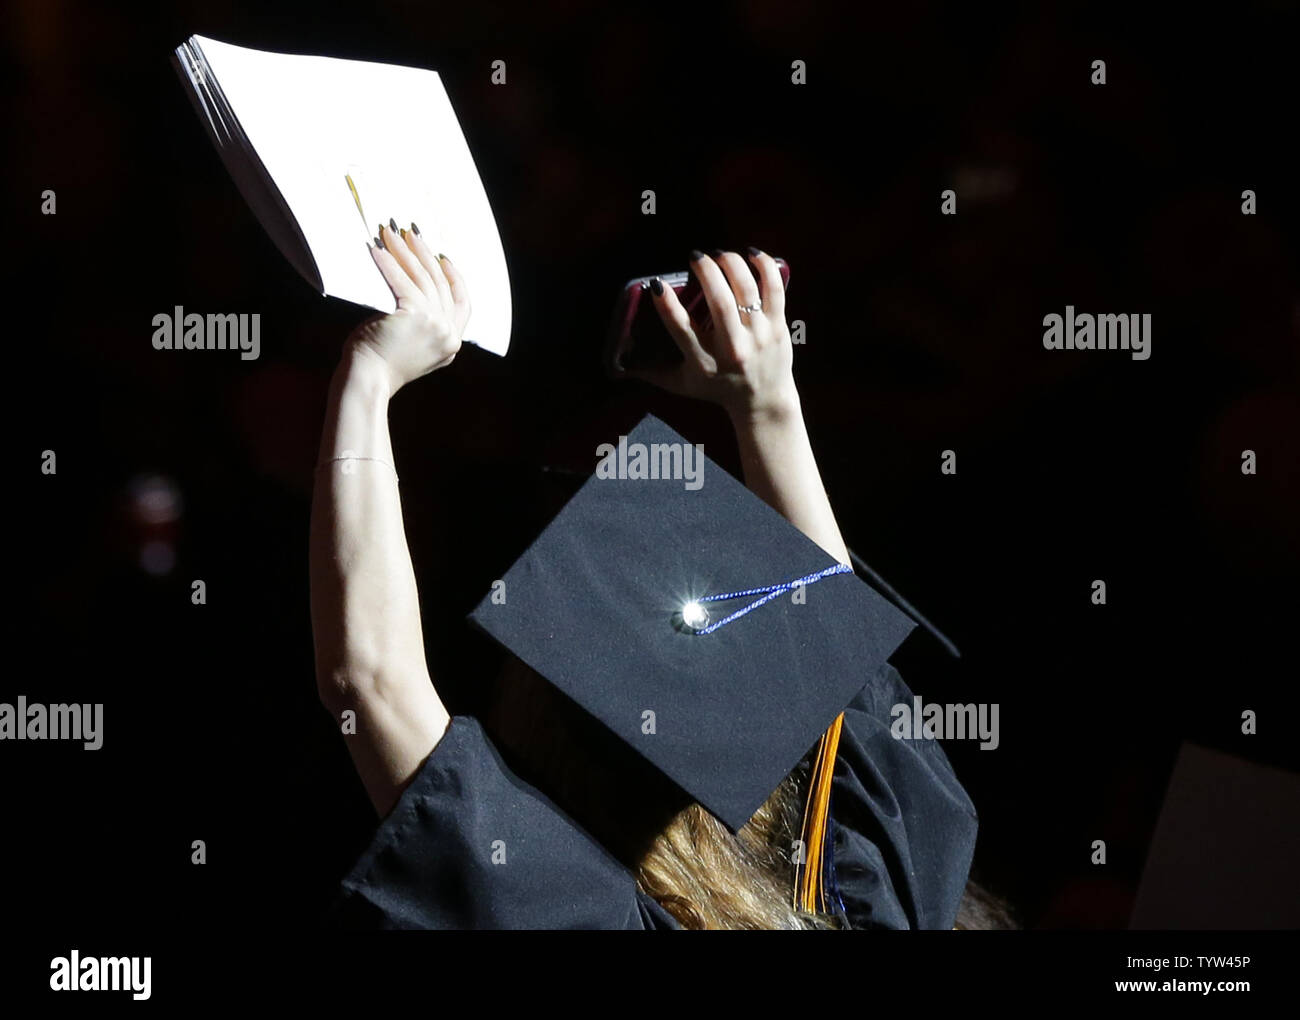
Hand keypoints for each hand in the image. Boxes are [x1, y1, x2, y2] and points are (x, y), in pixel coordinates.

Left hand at [346, 223, 470, 395]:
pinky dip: (388, 263)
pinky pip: (401, 282)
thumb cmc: (381, 363)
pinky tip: (377, 250)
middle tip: (411, 233)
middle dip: (424, 254)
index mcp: (451, 344)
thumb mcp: (412, 345)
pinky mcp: (416, 316)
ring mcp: (435, 325)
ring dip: (405, 252)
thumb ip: (421, 325)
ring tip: (390, 234)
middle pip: (440, 284)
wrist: (368, 379)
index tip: (442, 257)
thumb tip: (412, 288)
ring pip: (422, 279)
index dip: (454, 277)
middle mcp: (449, 334)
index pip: (463, 304)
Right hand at [633, 248, 798, 420]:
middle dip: (706, 271)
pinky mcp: (779, 326)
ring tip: (719, 254)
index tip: (657, 284)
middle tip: (695, 257)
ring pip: (746, 290)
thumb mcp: (682, 384)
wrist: (763, 402)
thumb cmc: (717, 389)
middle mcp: (732, 349)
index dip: (667, 304)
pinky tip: (750, 253)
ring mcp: (759, 336)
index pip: (681, 328)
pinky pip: (774, 289)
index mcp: (703, 362)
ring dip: (731, 263)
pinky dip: (764, 266)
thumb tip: (620, 365)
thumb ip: (653, 373)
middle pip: (719, 302)